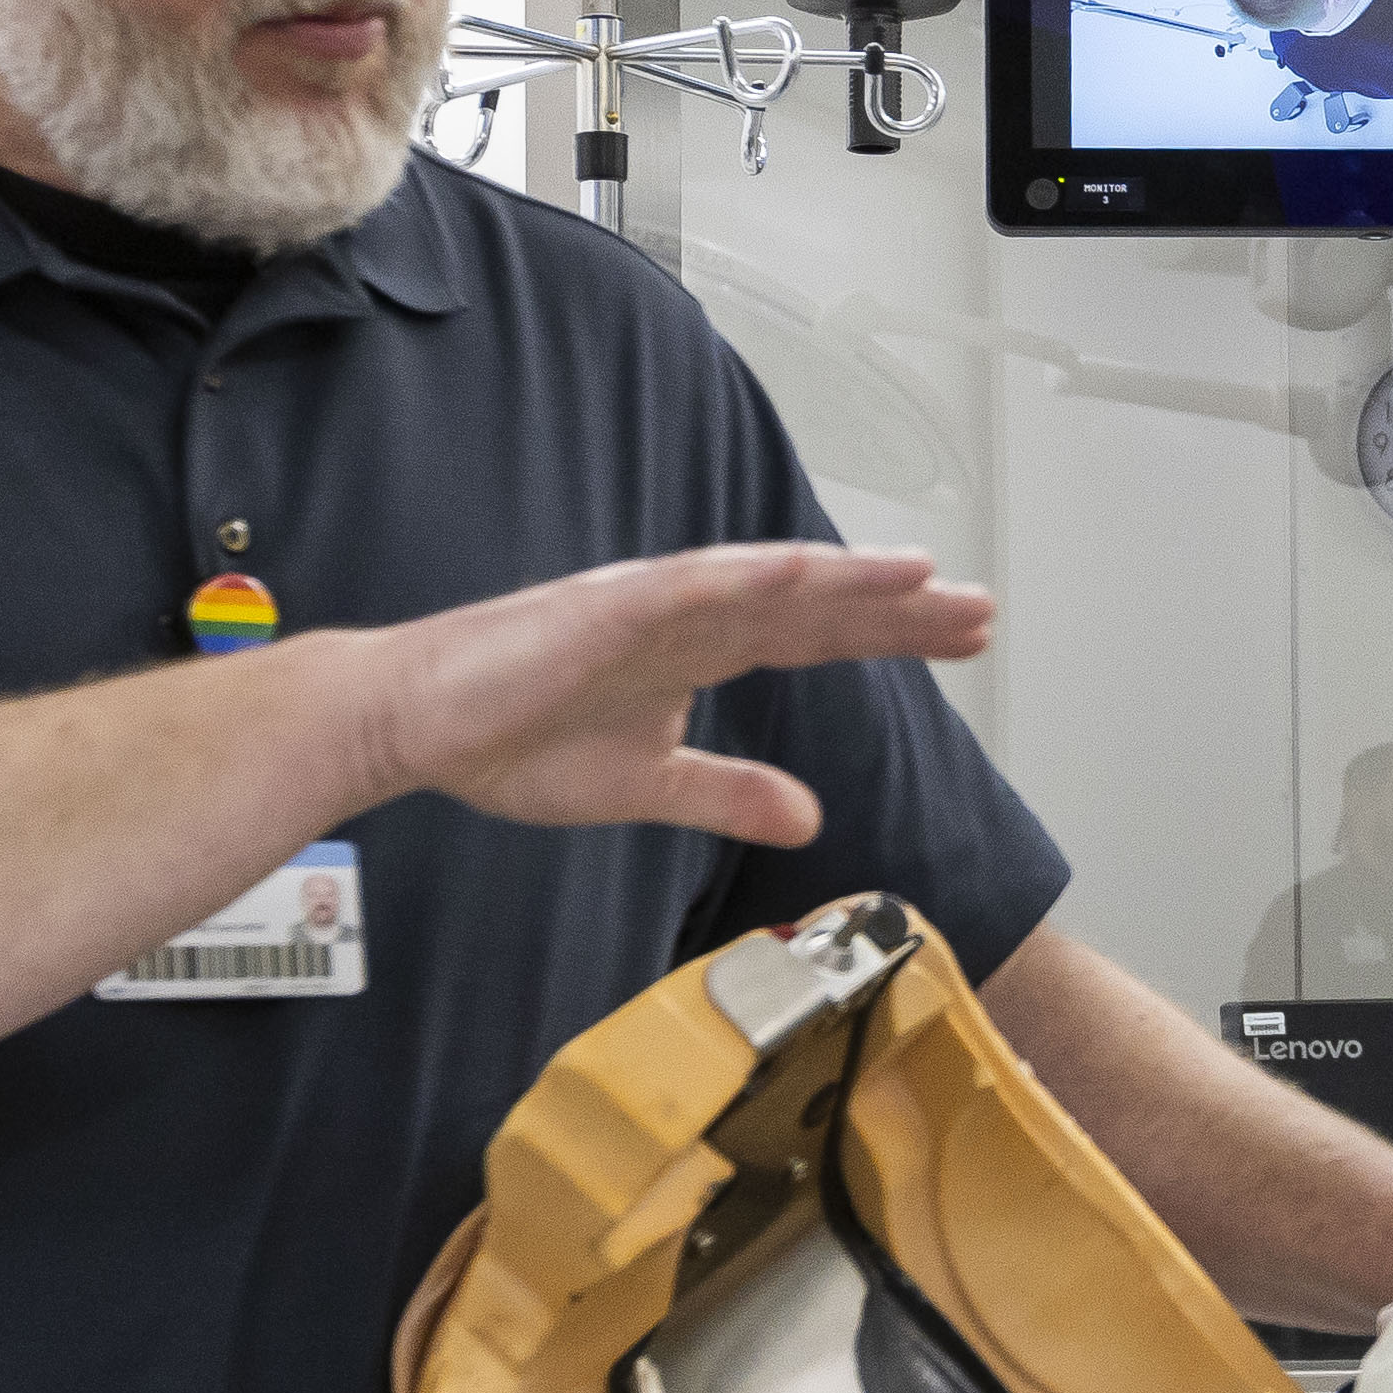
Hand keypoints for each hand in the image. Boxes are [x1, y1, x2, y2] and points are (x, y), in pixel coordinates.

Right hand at [336, 544, 993, 849]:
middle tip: (985, 611)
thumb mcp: (646, 788)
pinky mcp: (602, 608)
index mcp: (698, 651)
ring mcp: (648, 605)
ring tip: (924, 576)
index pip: (817, 639)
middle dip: (901, 607)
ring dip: (846, 579)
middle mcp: (688, 615)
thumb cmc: (511, 745)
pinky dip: (748, 577)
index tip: (968, 640)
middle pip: (815, 606)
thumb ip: (727, 795)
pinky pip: (687, 588)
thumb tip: (809, 818)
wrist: (407, 727)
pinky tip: (807, 573)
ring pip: (767, 585)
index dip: (894, 635)